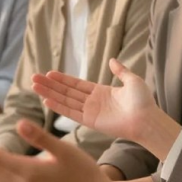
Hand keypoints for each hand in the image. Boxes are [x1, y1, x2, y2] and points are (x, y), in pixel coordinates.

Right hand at [32, 58, 161, 144]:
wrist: (147, 119)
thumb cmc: (143, 102)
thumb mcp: (132, 80)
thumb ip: (120, 71)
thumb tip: (112, 60)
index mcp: (101, 92)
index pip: (77, 84)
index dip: (63, 79)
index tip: (49, 73)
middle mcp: (93, 102)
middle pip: (66, 91)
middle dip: (50, 85)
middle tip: (34, 78)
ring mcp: (90, 112)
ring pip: (65, 100)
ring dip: (50, 93)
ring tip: (34, 86)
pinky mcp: (90, 121)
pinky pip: (70, 112)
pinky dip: (58, 107)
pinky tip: (46, 100)